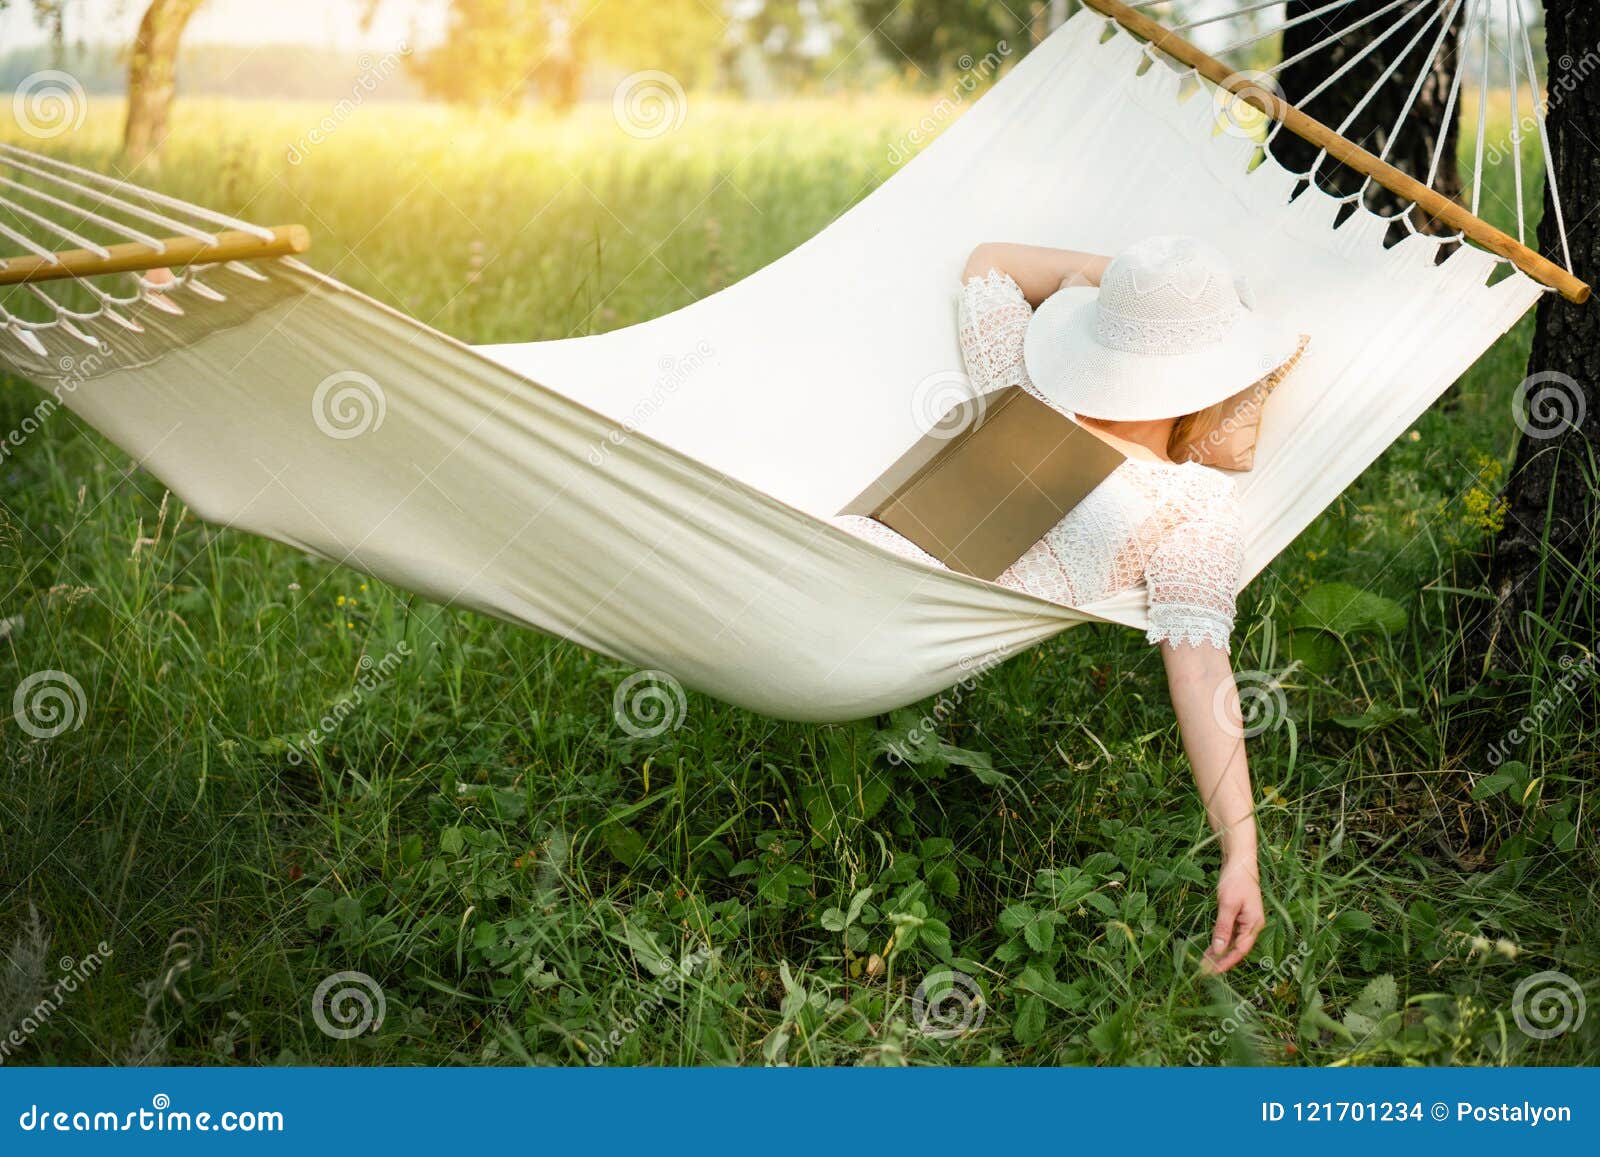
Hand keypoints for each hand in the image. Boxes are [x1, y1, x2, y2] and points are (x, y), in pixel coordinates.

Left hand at [1203, 858, 1263, 973]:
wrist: (1239, 861)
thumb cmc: (1235, 880)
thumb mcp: (1227, 904)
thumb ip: (1223, 928)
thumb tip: (1218, 950)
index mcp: (1254, 924)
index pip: (1240, 950)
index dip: (1226, 962)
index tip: (1212, 971)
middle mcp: (1252, 925)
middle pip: (1237, 948)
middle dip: (1221, 960)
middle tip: (1204, 970)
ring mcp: (1246, 921)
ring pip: (1233, 942)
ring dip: (1219, 952)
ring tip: (1204, 962)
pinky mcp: (1239, 916)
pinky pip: (1230, 934)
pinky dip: (1220, 941)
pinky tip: (1210, 948)